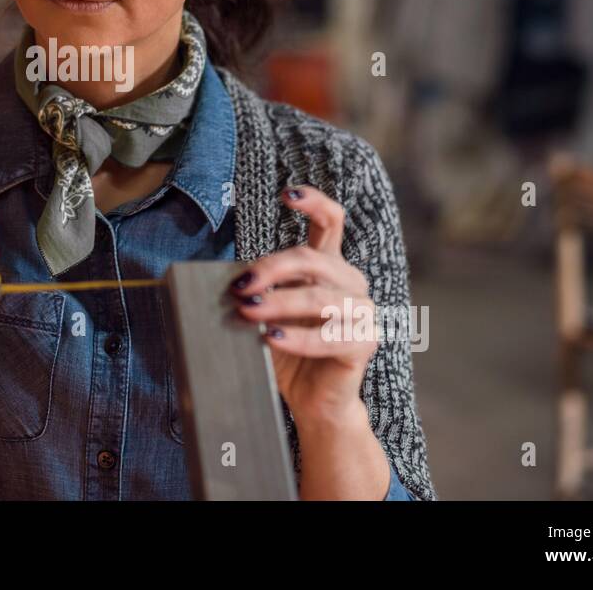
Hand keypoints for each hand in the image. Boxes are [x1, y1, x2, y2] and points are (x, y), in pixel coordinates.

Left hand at [229, 185, 377, 425]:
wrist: (314, 400)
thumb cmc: (287, 351)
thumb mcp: (268, 313)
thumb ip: (259, 290)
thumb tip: (227, 279)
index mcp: (330, 266)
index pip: (330, 222)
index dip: (312, 202)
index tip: (287, 192)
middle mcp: (351, 282)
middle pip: (312, 258)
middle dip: (270, 268)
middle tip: (239, 287)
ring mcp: (363, 312)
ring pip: (318, 297)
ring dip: (278, 303)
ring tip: (247, 312)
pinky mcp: (364, 343)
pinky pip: (328, 336)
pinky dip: (297, 337)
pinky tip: (271, 338)